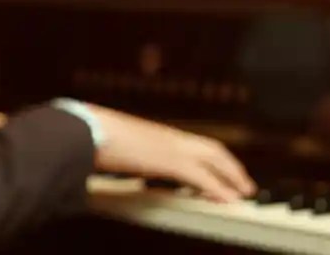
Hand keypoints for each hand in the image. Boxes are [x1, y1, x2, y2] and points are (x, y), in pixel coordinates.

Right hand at [86, 104, 254, 202]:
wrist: (86, 129)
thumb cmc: (91, 135)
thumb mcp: (113, 145)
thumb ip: (124, 152)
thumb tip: (116, 162)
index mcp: (156, 133)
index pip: (193, 143)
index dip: (212, 157)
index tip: (222, 170)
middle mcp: (167, 136)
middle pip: (211, 148)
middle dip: (230, 166)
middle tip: (244, 184)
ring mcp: (170, 146)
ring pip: (213, 159)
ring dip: (231, 176)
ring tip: (243, 192)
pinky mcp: (169, 160)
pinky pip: (202, 177)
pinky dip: (217, 188)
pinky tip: (227, 200)